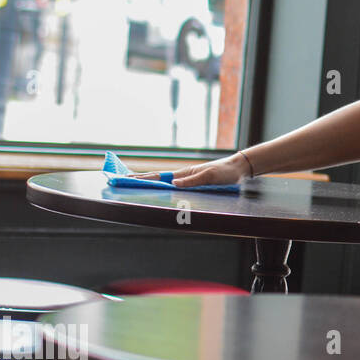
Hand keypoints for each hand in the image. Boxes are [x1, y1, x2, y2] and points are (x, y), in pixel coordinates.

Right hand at [136, 153, 250, 187]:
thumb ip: (193, 181)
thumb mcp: (210, 177)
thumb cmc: (226, 172)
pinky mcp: (194, 184)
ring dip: (149, 184)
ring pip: (164, 183)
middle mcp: (183, 176)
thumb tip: (173, 184)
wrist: (240, 168)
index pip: (158, 176)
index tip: (125, 180)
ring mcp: (188, 180)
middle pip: (157, 179)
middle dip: (139, 181)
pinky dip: (162, 187)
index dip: (141, 178)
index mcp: (184, 173)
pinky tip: (158, 190)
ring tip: (132, 186)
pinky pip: (174, 187)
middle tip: (120, 182)